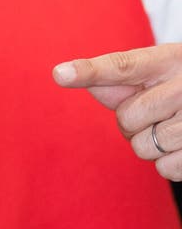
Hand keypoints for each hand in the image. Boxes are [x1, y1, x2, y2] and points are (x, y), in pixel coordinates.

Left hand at [53, 44, 181, 180]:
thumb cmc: (179, 84)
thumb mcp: (157, 71)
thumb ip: (120, 79)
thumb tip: (92, 85)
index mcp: (168, 59)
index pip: (121, 66)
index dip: (88, 71)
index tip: (59, 74)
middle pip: (127, 117)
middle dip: (131, 121)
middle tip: (154, 111)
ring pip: (142, 147)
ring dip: (148, 144)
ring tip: (170, 126)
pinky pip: (164, 169)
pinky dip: (167, 163)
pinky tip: (181, 145)